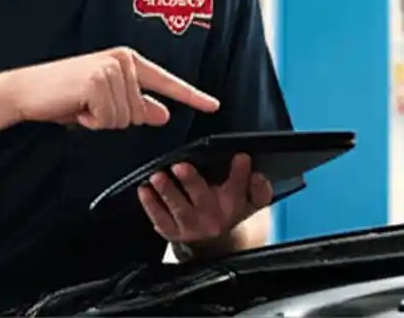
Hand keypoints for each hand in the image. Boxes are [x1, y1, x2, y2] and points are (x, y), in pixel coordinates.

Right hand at [0, 47, 219, 128]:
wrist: (25, 90)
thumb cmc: (64, 95)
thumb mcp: (105, 101)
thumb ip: (136, 105)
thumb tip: (163, 114)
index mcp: (128, 60)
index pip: (167, 81)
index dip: (192, 96)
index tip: (213, 105)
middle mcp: (123, 60)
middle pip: (140, 112)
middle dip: (113, 118)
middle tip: (87, 106)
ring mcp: (111, 69)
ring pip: (125, 118)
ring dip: (101, 120)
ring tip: (80, 104)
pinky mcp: (97, 82)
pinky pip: (108, 119)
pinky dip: (90, 121)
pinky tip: (75, 107)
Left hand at [138, 153, 272, 249]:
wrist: (214, 246)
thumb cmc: (230, 212)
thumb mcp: (251, 201)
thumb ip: (258, 187)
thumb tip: (254, 170)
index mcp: (233, 206)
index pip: (240, 188)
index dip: (241, 173)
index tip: (240, 157)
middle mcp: (213, 218)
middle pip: (204, 199)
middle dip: (191, 182)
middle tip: (180, 166)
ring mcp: (191, 227)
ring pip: (179, 209)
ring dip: (168, 192)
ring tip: (158, 177)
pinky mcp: (173, 232)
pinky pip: (161, 220)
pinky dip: (151, 206)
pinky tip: (144, 191)